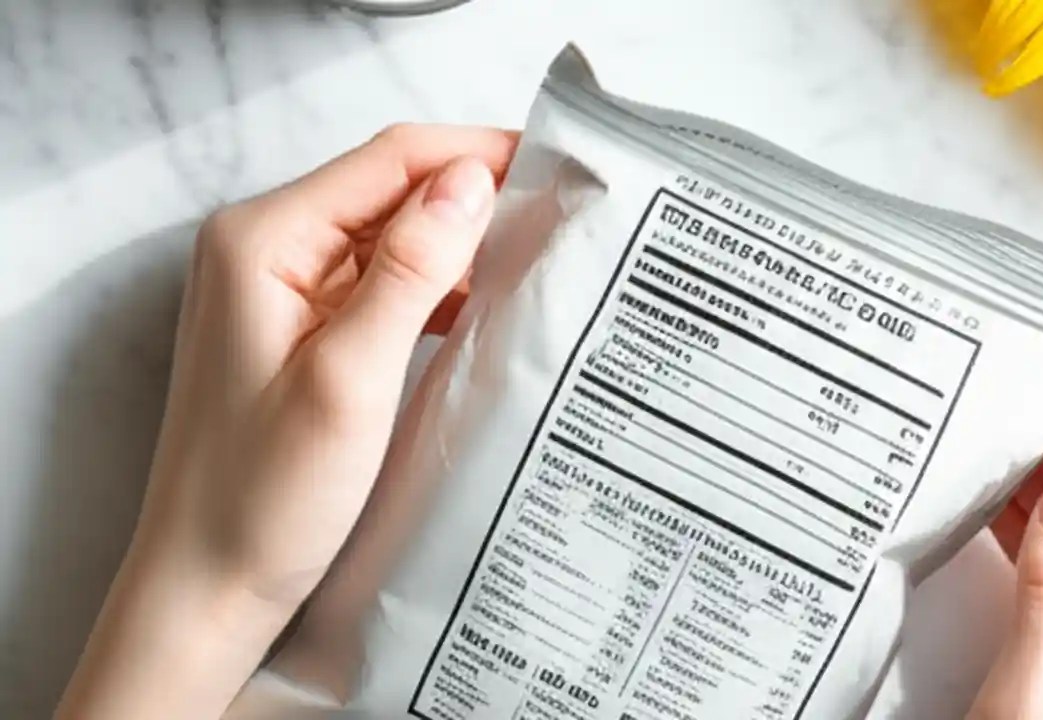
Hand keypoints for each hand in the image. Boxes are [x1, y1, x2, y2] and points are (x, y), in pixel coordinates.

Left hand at [55, 124, 518, 719]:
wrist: (206, 586)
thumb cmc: (264, 496)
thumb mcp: (349, 378)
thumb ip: (408, 271)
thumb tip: (471, 179)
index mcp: (262, 240)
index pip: (389, 160)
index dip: (476, 153)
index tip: (557, 166)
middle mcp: (263, 248)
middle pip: (388, 190)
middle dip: (473, 196)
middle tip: (560, 217)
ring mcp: (277, 289)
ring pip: (387, 236)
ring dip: (456, 244)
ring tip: (534, 260)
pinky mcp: (295, 329)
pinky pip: (375, 282)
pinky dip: (429, 287)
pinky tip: (478, 309)